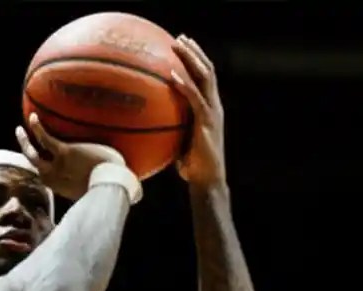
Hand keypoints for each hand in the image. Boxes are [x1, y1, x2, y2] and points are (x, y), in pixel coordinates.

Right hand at [15, 113, 126, 201]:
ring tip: (19, 130)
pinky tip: (34, 116)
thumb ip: (111, 189)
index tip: (41, 166)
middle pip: (34, 166)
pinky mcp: (64, 153)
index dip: (43, 171)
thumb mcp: (106, 191)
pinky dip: (37, 128)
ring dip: (24, 142)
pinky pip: (45, 139)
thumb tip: (137, 195)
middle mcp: (54, 178)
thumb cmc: (112, 189)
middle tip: (23, 146)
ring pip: (33, 154)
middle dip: (27, 155)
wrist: (111, 185)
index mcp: (61, 187)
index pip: (47, 178)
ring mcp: (57, 166)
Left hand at [170, 36, 225, 186]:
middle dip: (194, 52)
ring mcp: (213, 112)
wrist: (207, 180)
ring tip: (177, 46)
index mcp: (210, 108)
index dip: (197, 61)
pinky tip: (171, 76)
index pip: (205, 78)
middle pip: (207, 71)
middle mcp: (214, 106)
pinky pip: (194, 99)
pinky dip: (183, 85)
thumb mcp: (180, 142)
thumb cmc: (192, 166)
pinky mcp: (207, 122)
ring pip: (204, 78)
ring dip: (191, 60)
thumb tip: (147, 127)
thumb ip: (170, 129)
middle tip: (180, 38)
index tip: (183, 47)